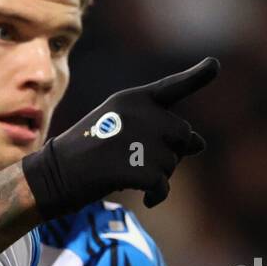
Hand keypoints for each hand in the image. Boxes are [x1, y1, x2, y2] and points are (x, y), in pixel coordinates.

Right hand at [22, 57, 218, 217]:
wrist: (53, 174)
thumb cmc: (84, 153)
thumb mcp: (119, 131)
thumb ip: (159, 131)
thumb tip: (201, 145)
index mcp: (134, 99)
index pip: (173, 87)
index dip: (197, 76)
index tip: (214, 65)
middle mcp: (141, 114)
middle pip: (183, 134)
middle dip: (171, 153)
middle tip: (143, 164)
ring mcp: (139, 139)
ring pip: (173, 162)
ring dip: (160, 175)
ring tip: (132, 177)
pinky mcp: (136, 166)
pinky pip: (163, 184)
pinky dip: (158, 195)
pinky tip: (149, 200)